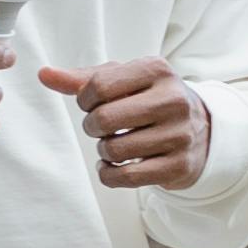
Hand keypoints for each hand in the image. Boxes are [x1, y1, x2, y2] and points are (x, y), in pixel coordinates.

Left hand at [41, 54, 209, 190]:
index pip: (98, 86)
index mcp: (157, 70)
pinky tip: (112, 167)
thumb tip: (44, 74)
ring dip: (103, 151)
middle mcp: (173, 99)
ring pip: (114, 150)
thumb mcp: (125, 80)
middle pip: (104, 119)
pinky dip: (109, 175)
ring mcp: (179, 134)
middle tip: (101, 128)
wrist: (203, 130)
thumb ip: (84, 78)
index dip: (84, 100)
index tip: (92, 105)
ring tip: (113, 145)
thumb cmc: (152, 99)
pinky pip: (126, 177)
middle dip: (92, 127)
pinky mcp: (179, 166)